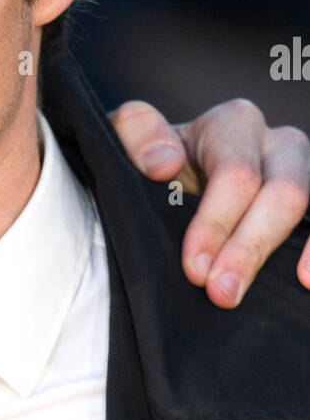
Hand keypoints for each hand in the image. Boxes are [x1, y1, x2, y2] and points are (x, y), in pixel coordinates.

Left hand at [111, 99, 309, 306]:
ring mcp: (305, 173)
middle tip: (222, 294)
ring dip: (306, 250)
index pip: (236, 174)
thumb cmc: (150, 164)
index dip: (216, 223)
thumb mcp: (128, 140)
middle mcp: (279, 144)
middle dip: (252, 247)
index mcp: (232, 125)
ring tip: (297, 284)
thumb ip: (136, 135)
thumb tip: (165, 164)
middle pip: (285, 192)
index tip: (194, 269)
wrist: (169, 180)